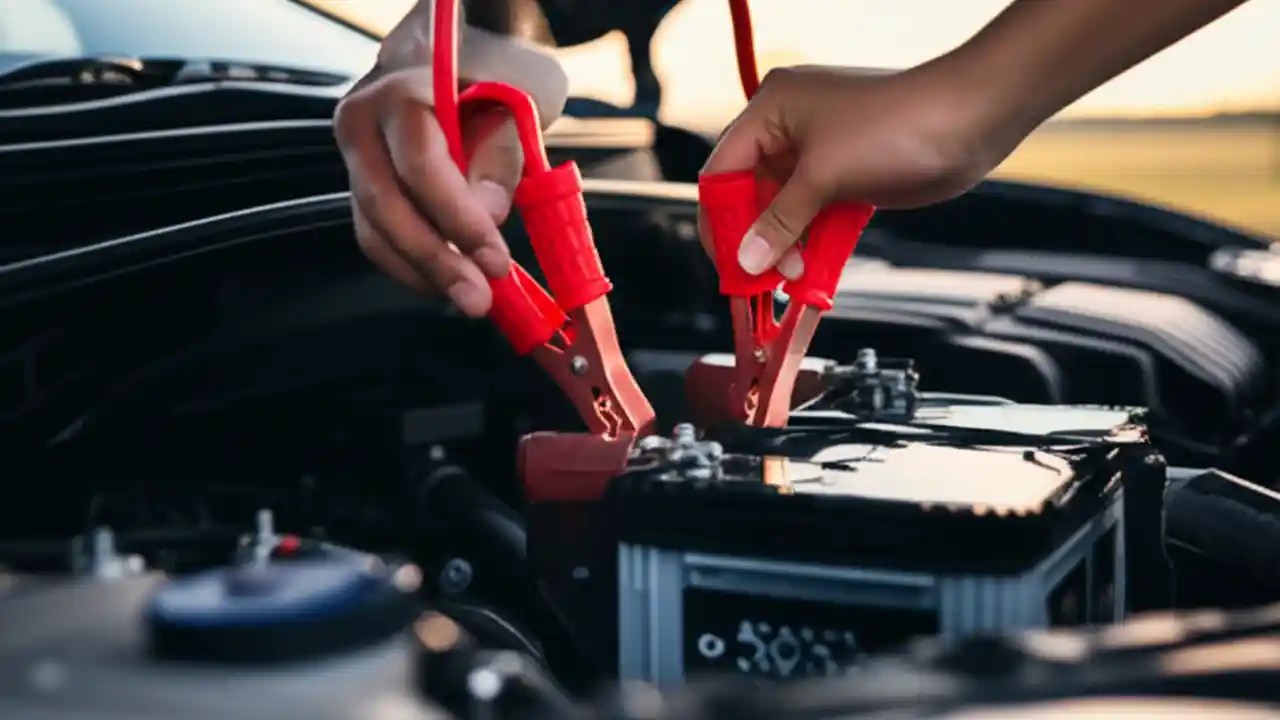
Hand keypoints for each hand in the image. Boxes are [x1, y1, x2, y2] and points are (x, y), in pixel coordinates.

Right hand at [334, 12, 567, 316]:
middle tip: (478, 298)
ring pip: (376, 231)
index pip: (421, 167)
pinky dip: (412, 268)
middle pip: (388, 207)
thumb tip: (484, 219)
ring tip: (469, 297)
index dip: (458, 220)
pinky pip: (377, 239)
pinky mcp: (360, 189)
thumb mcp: (511, 109)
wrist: (459, 68)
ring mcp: (354, 159)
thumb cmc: (489, 85)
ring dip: (424, 274)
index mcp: (399, 94)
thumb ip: (498, 162)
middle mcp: (362, 125)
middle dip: (437, 261)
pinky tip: (446, 282)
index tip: (494, 260)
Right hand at [699, 64, 1015, 279]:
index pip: (723, 170)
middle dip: (755, 238)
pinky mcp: (845, 176)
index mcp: (772, 109)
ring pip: (783, 210)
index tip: (726, 259)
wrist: (970, 121)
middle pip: (750, 194)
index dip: (721, 218)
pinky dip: (811, 242)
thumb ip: (781, 221)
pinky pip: (813, 216)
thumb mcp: (826, 175)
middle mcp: (789, 129)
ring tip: (789, 277)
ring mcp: (819, 154)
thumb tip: (748, 258)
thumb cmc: (903, 120)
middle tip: (756, 277)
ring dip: (785, 246)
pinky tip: (811, 270)